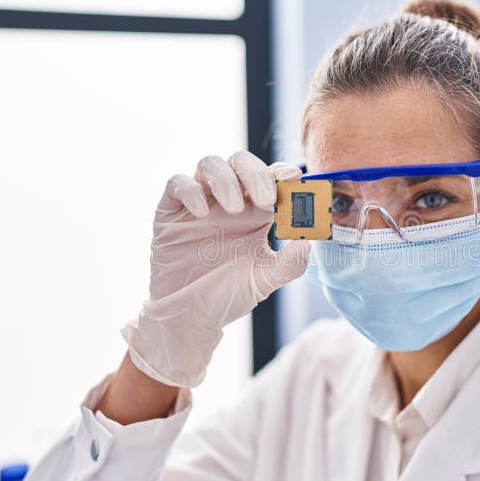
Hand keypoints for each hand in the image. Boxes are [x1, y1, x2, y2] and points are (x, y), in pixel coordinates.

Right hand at [121, 151, 309, 387]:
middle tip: (266, 200)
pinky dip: (190, 190)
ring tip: (234, 209)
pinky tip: (201, 215)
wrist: (190, 318)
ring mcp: (198, 203)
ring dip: (226, 180)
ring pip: (210, 164)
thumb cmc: (229, 295)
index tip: (295, 180)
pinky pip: (176, 183)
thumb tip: (309, 241)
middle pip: (241, 162)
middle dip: (256, 173)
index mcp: (255, 211)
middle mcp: (228, 200)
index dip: (283, 173)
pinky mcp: (170, 212)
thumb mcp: (265, 280)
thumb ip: (291, 263)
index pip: (271, 177)